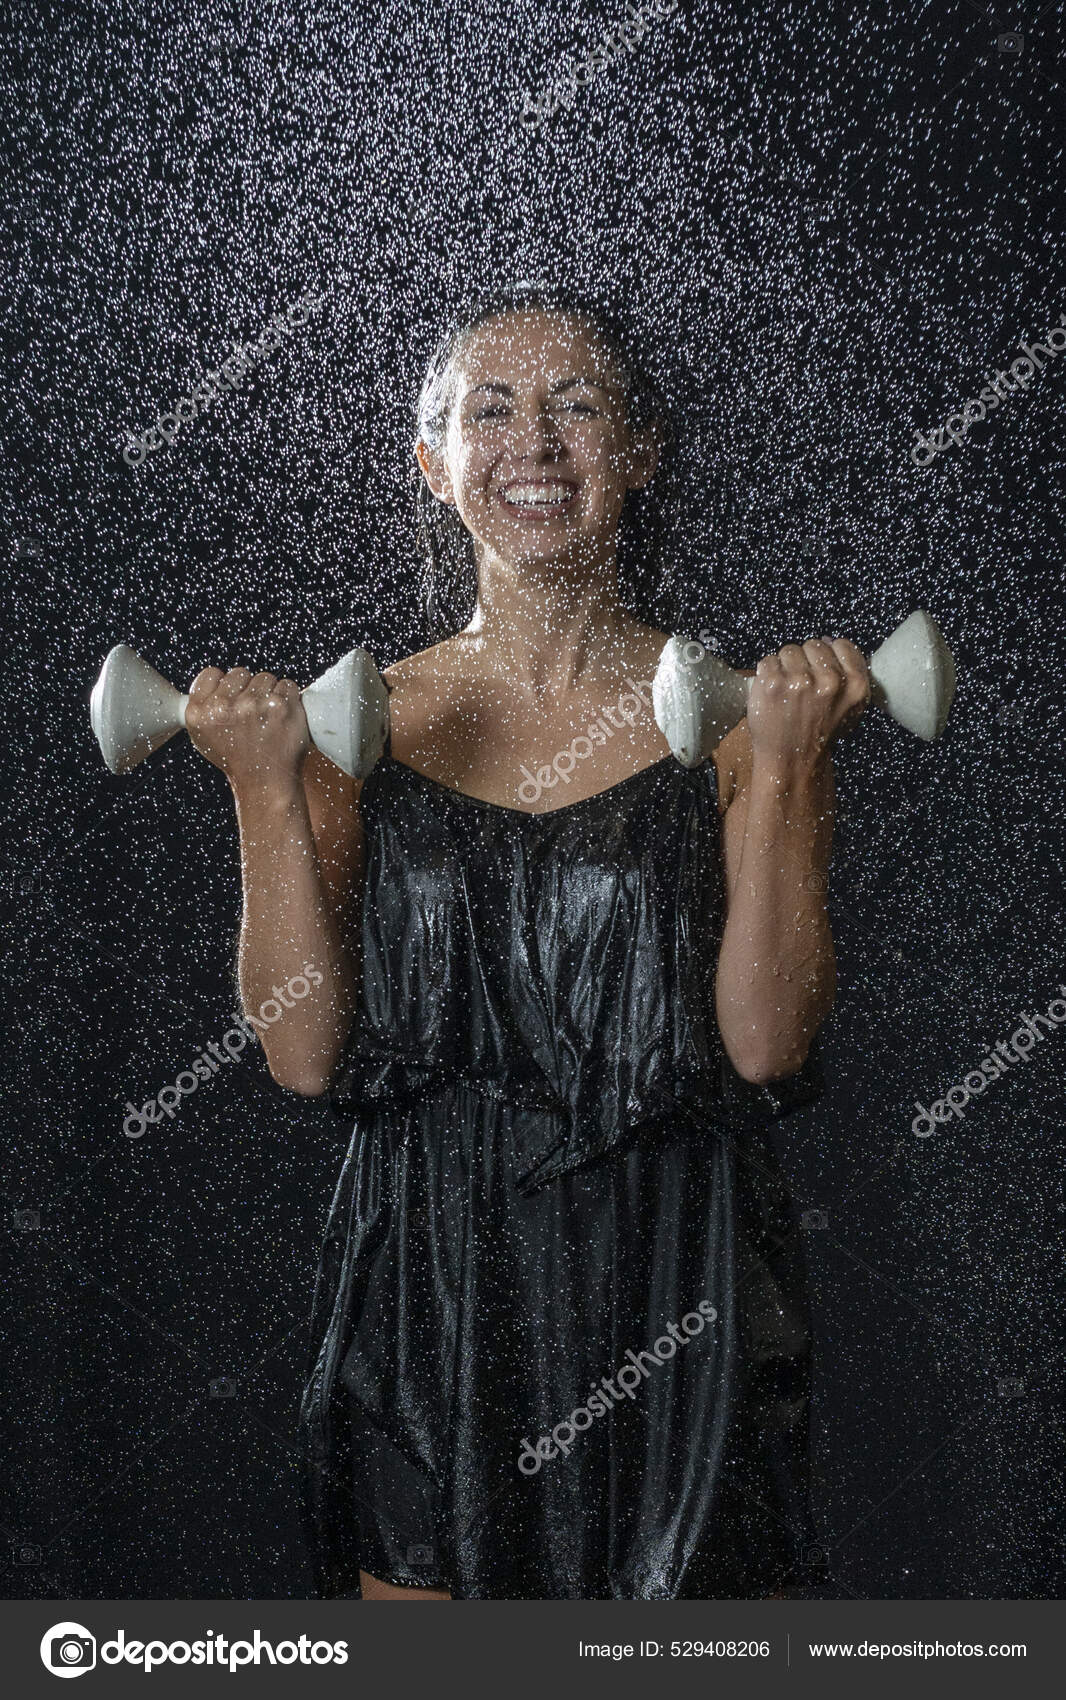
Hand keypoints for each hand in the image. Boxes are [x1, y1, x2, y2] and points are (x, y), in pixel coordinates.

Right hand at [185, 667, 310, 790]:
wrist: (265, 782)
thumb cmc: (237, 760)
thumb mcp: (204, 738)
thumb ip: (203, 708)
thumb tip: (212, 682)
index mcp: (200, 713)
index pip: (211, 674)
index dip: (224, 683)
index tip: (233, 695)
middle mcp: (224, 707)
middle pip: (240, 672)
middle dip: (248, 688)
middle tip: (253, 712)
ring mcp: (254, 705)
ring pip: (265, 678)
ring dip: (269, 693)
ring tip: (268, 717)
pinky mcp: (281, 706)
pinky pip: (287, 685)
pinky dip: (289, 698)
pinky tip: (283, 716)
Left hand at [746, 637, 869, 773]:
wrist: (792, 762)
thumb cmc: (818, 734)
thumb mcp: (851, 708)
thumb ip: (848, 675)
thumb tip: (830, 642)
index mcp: (855, 685)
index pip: (841, 645)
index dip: (828, 655)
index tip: (820, 670)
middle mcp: (830, 681)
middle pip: (813, 645)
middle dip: (805, 661)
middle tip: (801, 687)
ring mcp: (800, 681)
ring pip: (789, 651)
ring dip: (784, 667)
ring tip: (786, 692)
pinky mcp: (772, 683)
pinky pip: (767, 660)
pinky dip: (766, 674)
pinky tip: (772, 693)